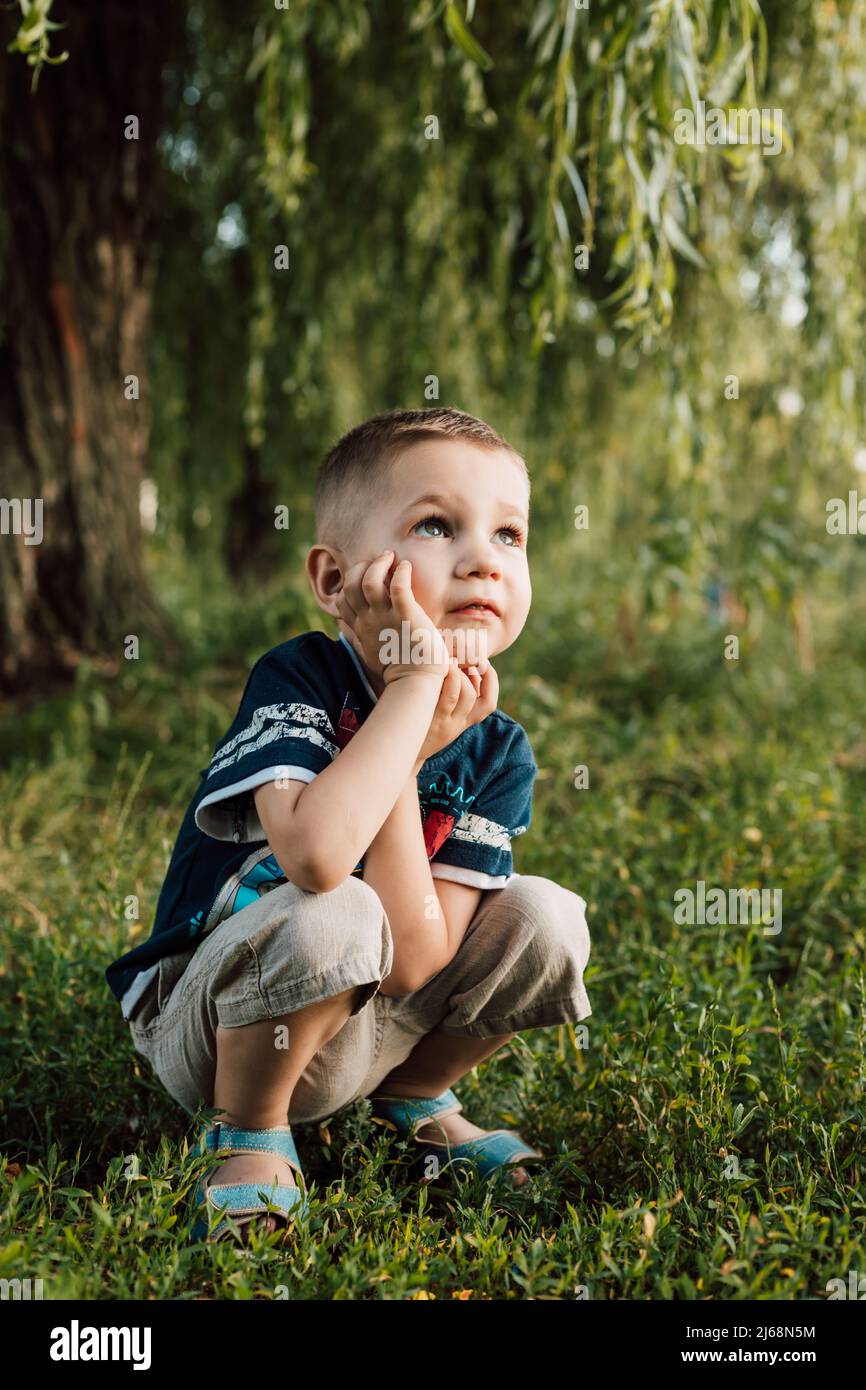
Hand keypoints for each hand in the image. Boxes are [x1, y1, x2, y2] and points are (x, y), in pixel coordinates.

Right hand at [336, 550, 450, 683]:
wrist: (415, 682)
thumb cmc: (399, 669)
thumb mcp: (373, 652)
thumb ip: (366, 638)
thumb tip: (361, 634)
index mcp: (361, 628)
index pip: (342, 600)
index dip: (348, 584)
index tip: (363, 577)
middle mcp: (369, 620)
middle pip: (350, 585)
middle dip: (359, 567)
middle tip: (377, 561)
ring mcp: (386, 617)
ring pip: (370, 581)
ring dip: (378, 564)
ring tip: (389, 557)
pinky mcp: (406, 615)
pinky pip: (398, 587)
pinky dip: (401, 572)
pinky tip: (407, 566)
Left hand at [413, 657, 498, 769]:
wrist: (402, 753)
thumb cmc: (421, 728)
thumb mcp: (442, 718)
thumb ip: (453, 698)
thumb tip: (461, 667)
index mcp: (464, 722)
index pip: (489, 703)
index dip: (491, 680)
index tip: (482, 664)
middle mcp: (457, 723)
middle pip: (474, 694)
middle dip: (470, 671)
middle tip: (459, 657)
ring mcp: (446, 722)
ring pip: (466, 693)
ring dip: (459, 672)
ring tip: (447, 660)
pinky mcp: (432, 719)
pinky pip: (448, 695)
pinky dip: (448, 677)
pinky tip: (437, 668)